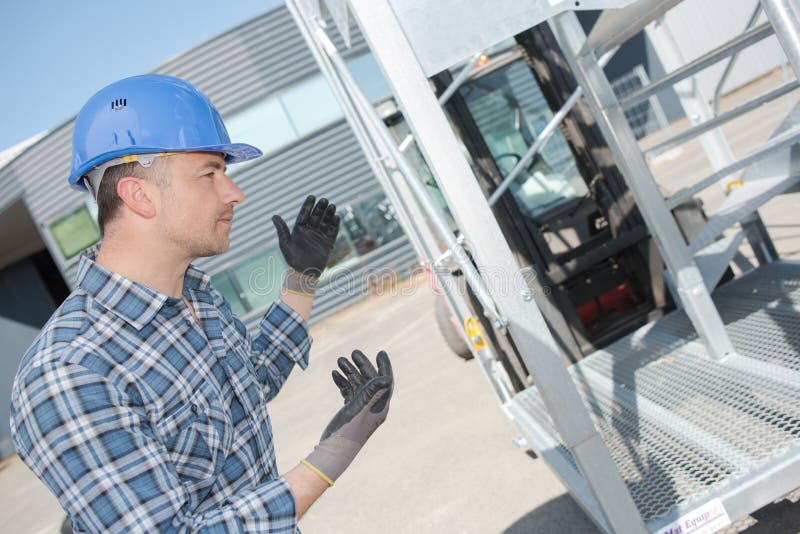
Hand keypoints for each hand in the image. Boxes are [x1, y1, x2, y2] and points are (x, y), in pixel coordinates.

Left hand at [272, 195, 339, 277]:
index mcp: (299, 229)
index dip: (308, 205)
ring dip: (329, 214)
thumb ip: (282, 229)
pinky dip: (335, 224)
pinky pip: (333, 231)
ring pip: (326, 222)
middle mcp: (310, 231)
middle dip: (320, 208)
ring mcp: (319, 236)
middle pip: (316, 216)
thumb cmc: (292, 259)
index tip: (312, 196)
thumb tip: (274, 216)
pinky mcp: (328, 243)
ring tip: (332, 206)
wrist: (303, 273)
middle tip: (324, 200)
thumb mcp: (285, 243)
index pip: (304, 214)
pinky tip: (337, 217)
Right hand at [302, 350, 392, 484]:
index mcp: (380, 406)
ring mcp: (361, 409)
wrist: (333, 452)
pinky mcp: (350, 412)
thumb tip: (386, 378)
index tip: (380, 352)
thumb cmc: (348, 432)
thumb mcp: (361, 410)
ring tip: (340, 360)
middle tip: (353, 352)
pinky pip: (349, 392)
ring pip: (358, 385)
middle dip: (363, 365)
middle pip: (371, 380)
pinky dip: (343, 382)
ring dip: (350, 372)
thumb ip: (372, 392)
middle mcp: (373, 407)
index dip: (384, 366)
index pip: (386, 381)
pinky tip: (335, 374)